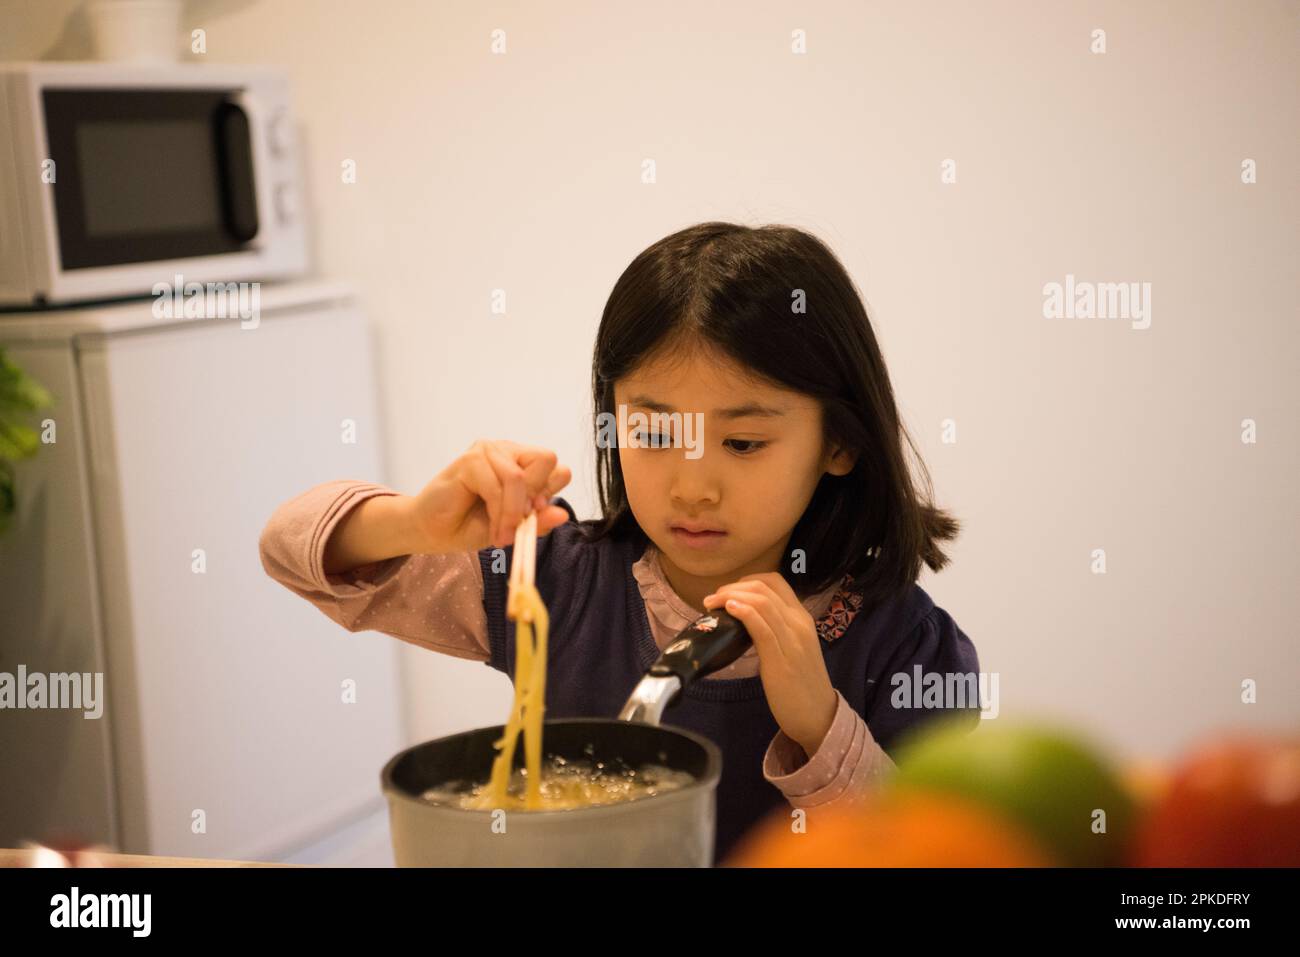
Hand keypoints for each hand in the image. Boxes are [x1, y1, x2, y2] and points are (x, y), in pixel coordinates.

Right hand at [408, 439, 571, 551]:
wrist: (433, 532)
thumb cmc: (471, 525)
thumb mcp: (512, 528)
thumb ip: (537, 520)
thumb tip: (563, 515)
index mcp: (523, 463)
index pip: (557, 468)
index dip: (549, 493)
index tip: (532, 517)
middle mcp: (508, 451)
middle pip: (546, 460)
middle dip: (533, 498)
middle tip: (517, 525)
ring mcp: (489, 451)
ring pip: (519, 478)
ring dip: (512, 514)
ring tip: (501, 535)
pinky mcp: (470, 459)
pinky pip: (497, 486)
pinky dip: (498, 513)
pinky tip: (491, 528)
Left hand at [703, 572, 838, 757]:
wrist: (818, 715)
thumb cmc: (800, 683)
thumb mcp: (791, 646)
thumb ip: (774, 629)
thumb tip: (744, 621)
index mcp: (801, 617)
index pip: (775, 581)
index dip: (746, 580)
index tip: (729, 592)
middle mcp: (799, 622)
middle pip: (763, 588)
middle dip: (732, 587)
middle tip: (713, 599)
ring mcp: (792, 639)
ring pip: (760, 602)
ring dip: (730, 597)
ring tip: (712, 604)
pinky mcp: (781, 659)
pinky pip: (761, 627)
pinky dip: (743, 612)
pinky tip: (729, 609)